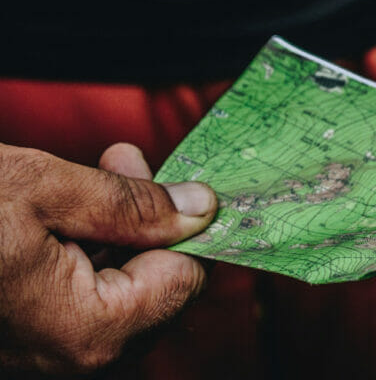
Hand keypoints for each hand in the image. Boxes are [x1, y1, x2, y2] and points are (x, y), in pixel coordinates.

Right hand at [0, 142, 216, 374]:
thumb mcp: (43, 188)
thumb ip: (133, 205)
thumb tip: (202, 209)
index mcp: (88, 332)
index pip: (186, 282)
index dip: (186, 227)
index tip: (177, 182)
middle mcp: (71, 361)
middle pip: (157, 289)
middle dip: (150, 222)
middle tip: (127, 163)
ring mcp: (45, 358)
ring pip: (123, 292)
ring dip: (120, 230)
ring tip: (99, 173)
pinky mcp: (25, 344)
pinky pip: (84, 300)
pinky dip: (88, 251)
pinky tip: (67, 210)